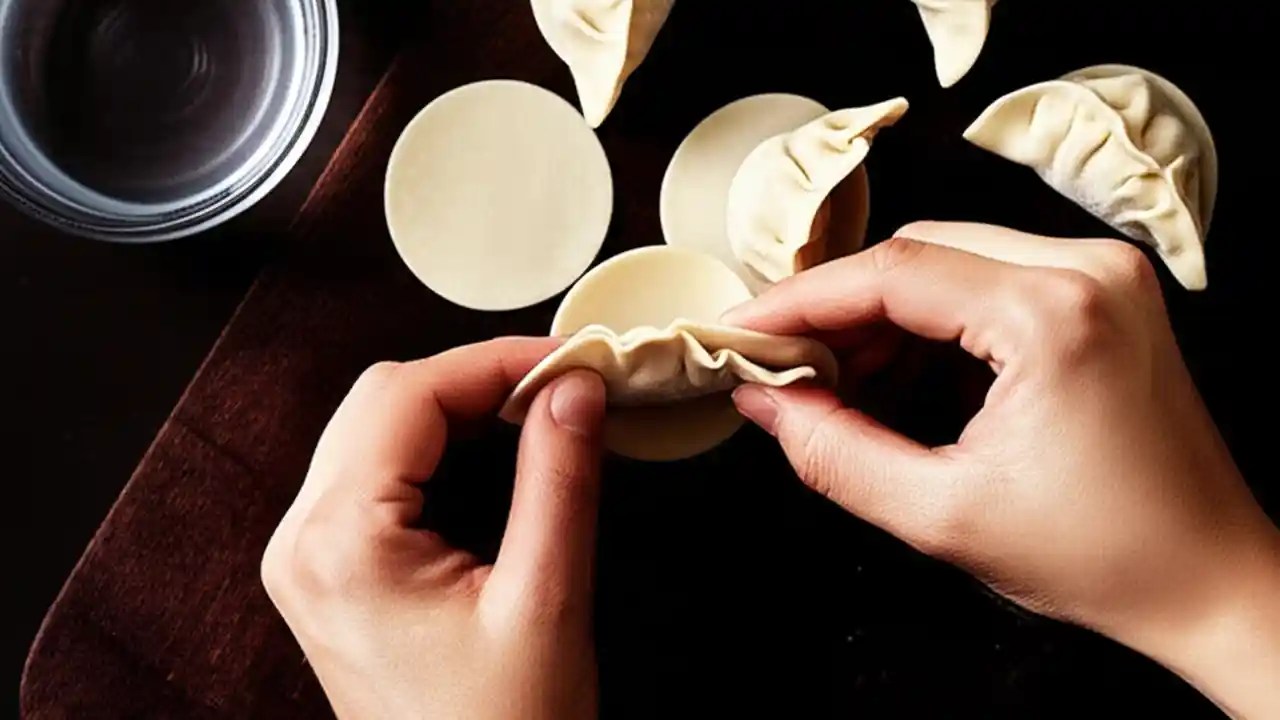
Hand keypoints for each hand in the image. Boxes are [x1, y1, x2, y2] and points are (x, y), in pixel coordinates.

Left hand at [261, 338, 605, 719]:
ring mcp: (305, 558)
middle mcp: (301, 541)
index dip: (496, 361)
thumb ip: (558, 479)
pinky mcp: (327, 573)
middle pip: (381, 400)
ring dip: (454, 407)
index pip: (409, 395)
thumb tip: (573, 386)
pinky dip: (433, 444)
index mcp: (339, 543)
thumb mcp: (545, 601)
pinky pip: (371, 471)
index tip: (572, 357)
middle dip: (474, 378)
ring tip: (536, 411)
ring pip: (374, 427)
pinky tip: (491, 451)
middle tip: (561, 385)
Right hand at [724, 222, 1279, 718]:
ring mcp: (1102, 276)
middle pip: (918, 253)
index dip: (802, 299)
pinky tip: (896, 375)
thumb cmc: (1106, 556)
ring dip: (882, 315)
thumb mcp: (942, 515)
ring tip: (838, 382)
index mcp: (1054, 315)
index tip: (746, 329)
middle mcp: (1087, 271)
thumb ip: (835, 452)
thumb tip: (767, 402)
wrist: (1209, 579)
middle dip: (838, 307)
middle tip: (784, 363)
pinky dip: (930, 322)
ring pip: (949, 260)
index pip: (893, 272)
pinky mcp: (1101, 296)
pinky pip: (988, 281)